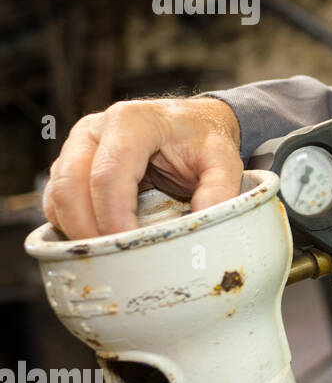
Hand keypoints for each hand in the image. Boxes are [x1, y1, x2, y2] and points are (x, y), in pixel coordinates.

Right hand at [41, 97, 243, 239]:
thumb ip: (220, 189)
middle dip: (87, 228)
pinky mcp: (69, 164)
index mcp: (131, 122)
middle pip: (71, 185)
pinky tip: (97, 239)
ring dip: (75, 229)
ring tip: (107, 254)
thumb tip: (204, 220)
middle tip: (113, 259)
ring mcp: (76, 146)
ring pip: (57, 193)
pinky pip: (56, 199)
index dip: (113, 216)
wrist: (190, 123)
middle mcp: (95, 129)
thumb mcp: (223, 159)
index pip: (109, 174)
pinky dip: (69, 223)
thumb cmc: (201, 140)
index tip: (131, 245)